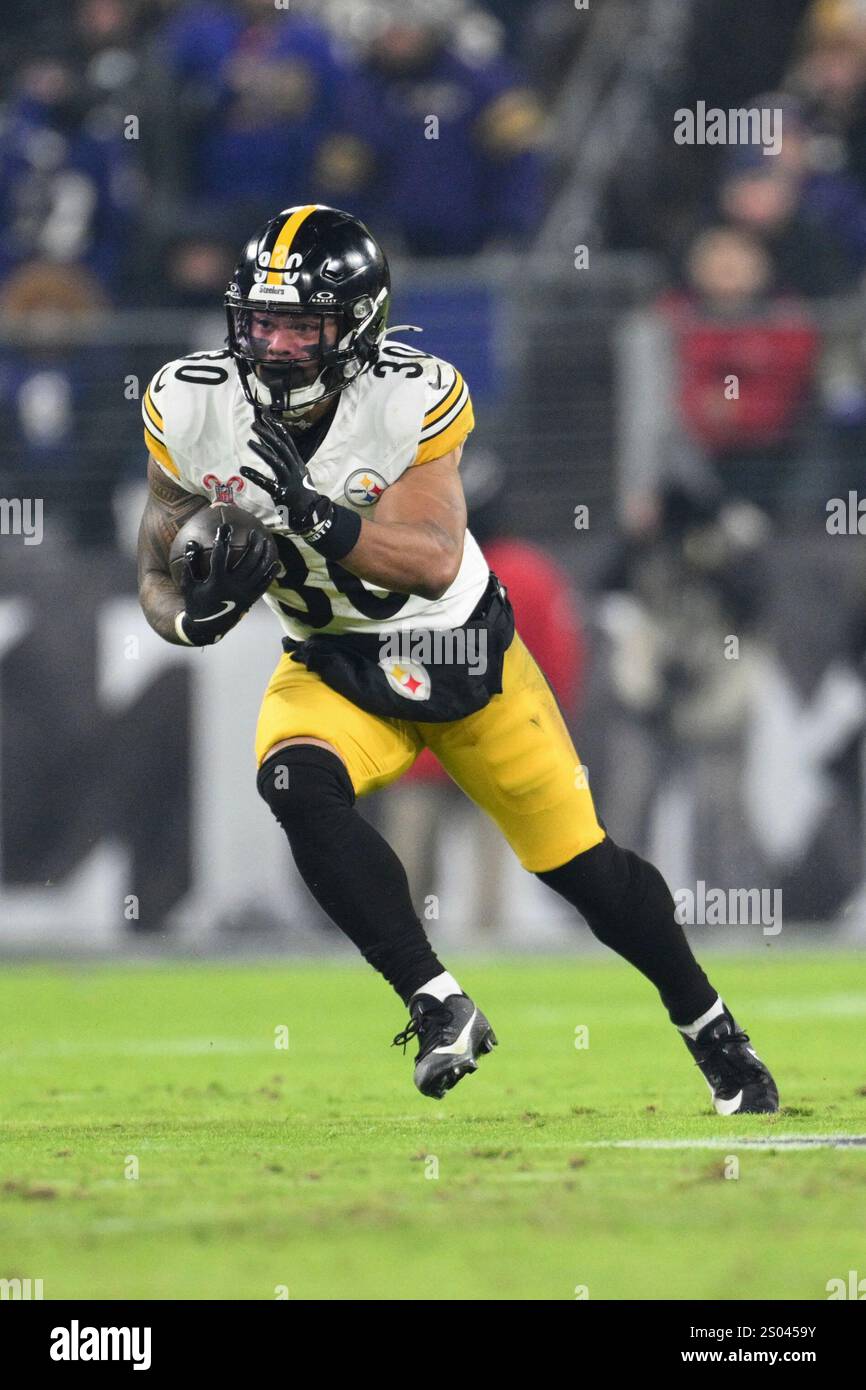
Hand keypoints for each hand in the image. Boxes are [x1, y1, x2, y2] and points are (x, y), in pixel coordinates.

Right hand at [179, 522, 278, 645]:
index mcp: (217, 582)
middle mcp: (233, 587)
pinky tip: (276, 562)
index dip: (223, 539)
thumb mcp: (188, 585)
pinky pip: (264, 584)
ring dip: (265, 555)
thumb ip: (190, 564)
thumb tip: (192, 542)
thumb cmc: (195, 603)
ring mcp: (244, 593)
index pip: (221, 555)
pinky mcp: (251, 599)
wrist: (207, 628)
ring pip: (259, 571)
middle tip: (255, 532)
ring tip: (267, 542)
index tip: (226, 527)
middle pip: (248, 560)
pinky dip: (271, 573)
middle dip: (253, 544)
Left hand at [240, 414, 329, 532]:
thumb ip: (285, 459)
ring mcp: (288, 481)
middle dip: (268, 434)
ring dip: (263, 450)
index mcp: (297, 463)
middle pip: (281, 447)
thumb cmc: (301, 492)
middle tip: (254, 425)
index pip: (287, 441)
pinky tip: (242, 469)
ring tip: (250, 441)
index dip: (277, 428)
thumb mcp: (297, 472)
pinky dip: (254, 475)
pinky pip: (266, 483)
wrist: (311, 513)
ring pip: (276, 462)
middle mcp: (294, 469)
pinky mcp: (281, 493)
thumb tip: (270, 442)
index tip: (266, 416)